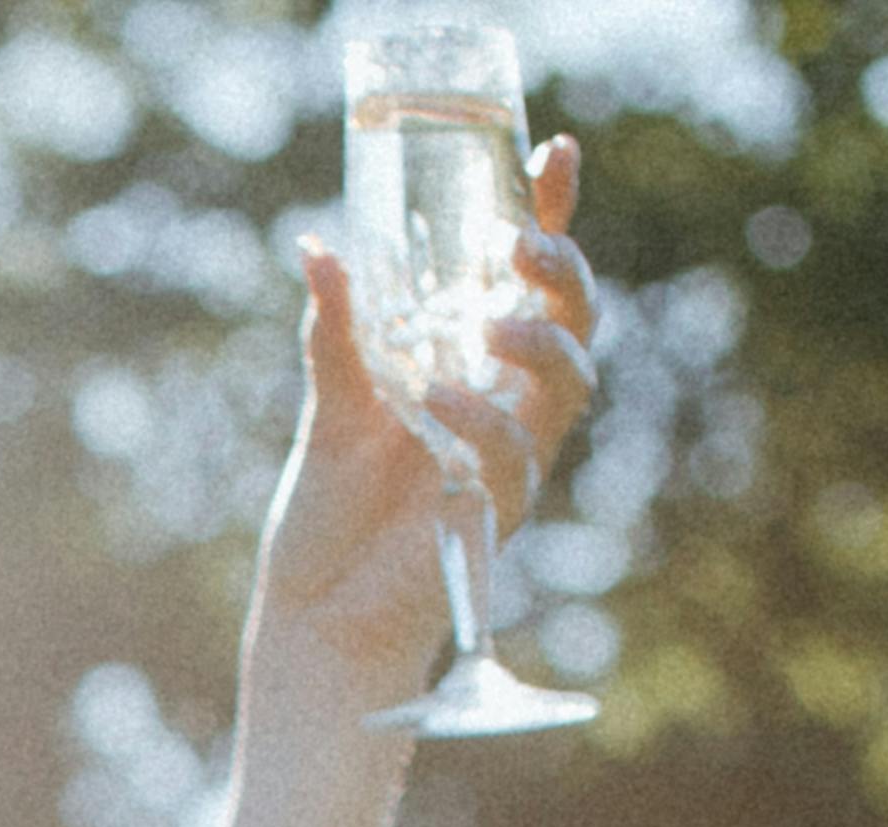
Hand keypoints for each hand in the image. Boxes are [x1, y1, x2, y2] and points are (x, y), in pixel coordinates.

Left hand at [248, 134, 601, 709]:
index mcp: (470, 369)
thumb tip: (318, 246)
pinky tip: (439, 405)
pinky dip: (482, 422)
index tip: (553, 151)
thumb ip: (336, 332)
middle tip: (519, 244)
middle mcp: (503, 407)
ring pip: (569, 384)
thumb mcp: (328, 409)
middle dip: (560, 273)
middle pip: (572, 323)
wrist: (315, 614)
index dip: (549, 217)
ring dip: (540, 343)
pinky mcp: (496, 513)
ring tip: (493, 324)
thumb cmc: (329, 519)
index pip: (524, 282)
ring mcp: (508, 458)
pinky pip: (515, 457)